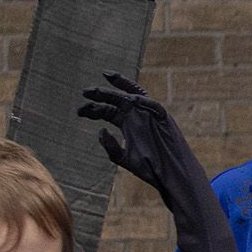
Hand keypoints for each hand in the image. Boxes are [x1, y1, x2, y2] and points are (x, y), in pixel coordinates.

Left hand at [78, 71, 173, 187]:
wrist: (171, 175)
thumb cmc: (150, 168)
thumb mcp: (124, 158)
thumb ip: (111, 146)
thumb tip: (101, 129)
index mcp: (127, 124)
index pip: (108, 110)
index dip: (93, 109)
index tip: (79, 111)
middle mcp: (136, 116)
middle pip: (116, 99)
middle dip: (101, 94)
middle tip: (85, 92)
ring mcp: (149, 115)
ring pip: (133, 94)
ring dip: (121, 86)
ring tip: (106, 76)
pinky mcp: (164, 118)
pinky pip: (154, 105)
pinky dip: (145, 101)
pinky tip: (132, 99)